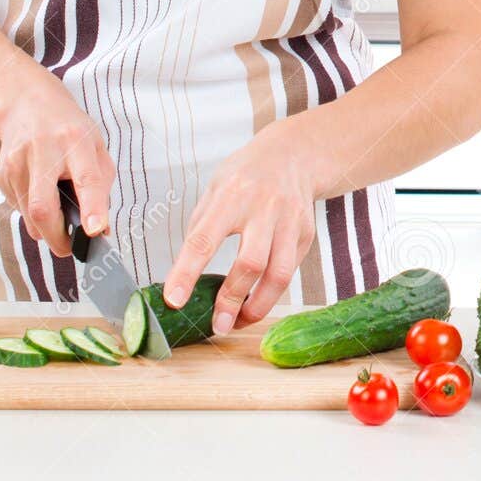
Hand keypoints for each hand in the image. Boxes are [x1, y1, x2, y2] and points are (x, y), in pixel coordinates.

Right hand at [0, 61, 115, 258]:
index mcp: (76, 141)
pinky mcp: (1, 174)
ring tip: (57, 209)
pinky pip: (18, 210)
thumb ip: (102, 186)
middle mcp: (44, 150)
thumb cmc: (68, 129)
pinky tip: (39, 192)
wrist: (27, 104)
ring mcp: (17, 162)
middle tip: (69, 247)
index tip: (94, 230)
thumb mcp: (96, 147)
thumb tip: (99, 229)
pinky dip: (32, 213)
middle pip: (43, 207)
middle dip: (57, 237)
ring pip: (29, 217)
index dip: (92, 207)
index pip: (86, 178)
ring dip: (46, 227)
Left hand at [163, 124, 315, 333]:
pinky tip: (256, 301)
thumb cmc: (246, 174)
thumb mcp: (215, 188)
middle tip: (217, 325)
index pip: (204, 239)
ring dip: (258, 306)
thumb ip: (201, 226)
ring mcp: (289, 221)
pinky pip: (291, 272)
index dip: (186, 272)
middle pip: (250, 262)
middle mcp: (263, 207)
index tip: (174, 299)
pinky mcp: (306, 234)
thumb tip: (182, 272)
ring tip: (239, 321)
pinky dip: (272, 293)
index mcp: (230, 194)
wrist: (294, 155)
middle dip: (231, 299)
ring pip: (279, 274)